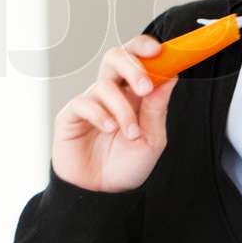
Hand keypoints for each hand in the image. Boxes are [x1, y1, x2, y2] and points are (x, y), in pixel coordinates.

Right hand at [51, 36, 176, 191]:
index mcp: (134, 94)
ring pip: (105, 85)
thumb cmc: (126, 167)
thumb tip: (170, 76)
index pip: (137, 59)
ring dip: (123, 109)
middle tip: (145, 87)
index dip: (145, 48)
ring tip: (130, 133)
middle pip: (115, 57)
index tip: (160, 51)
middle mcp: (112, 93)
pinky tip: (109, 130)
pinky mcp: (71, 116)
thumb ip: (157, 108)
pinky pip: (84, 103)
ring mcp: (90, 103)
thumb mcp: (152, 139)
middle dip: (132, 66)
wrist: (103, 195)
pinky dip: (100, 115)